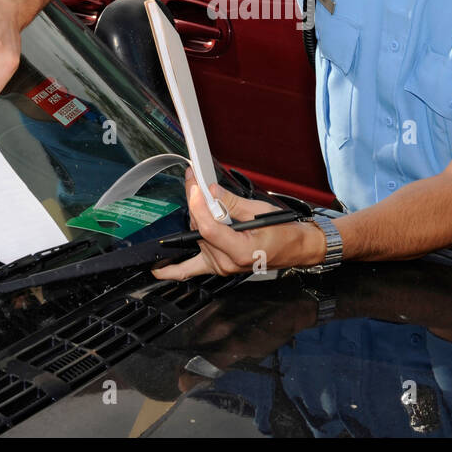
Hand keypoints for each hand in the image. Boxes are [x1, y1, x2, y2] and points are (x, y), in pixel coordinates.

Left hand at [151, 168, 325, 279]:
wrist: (294, 248)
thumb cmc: (284, 232)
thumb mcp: (260, 212)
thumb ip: (232, 203)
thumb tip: (210, 191)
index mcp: (239, 251)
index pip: (207, 226)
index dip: (198, 203)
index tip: (194, 183)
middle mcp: (226, 263)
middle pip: (198, 229)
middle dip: (196, 203)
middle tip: (195, 180)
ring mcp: (219, 267)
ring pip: (194, 237)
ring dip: (195, 217)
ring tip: (199, 197)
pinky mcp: (216, 267)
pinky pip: (189, 270)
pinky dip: (172, 270)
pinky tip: (156, 268)